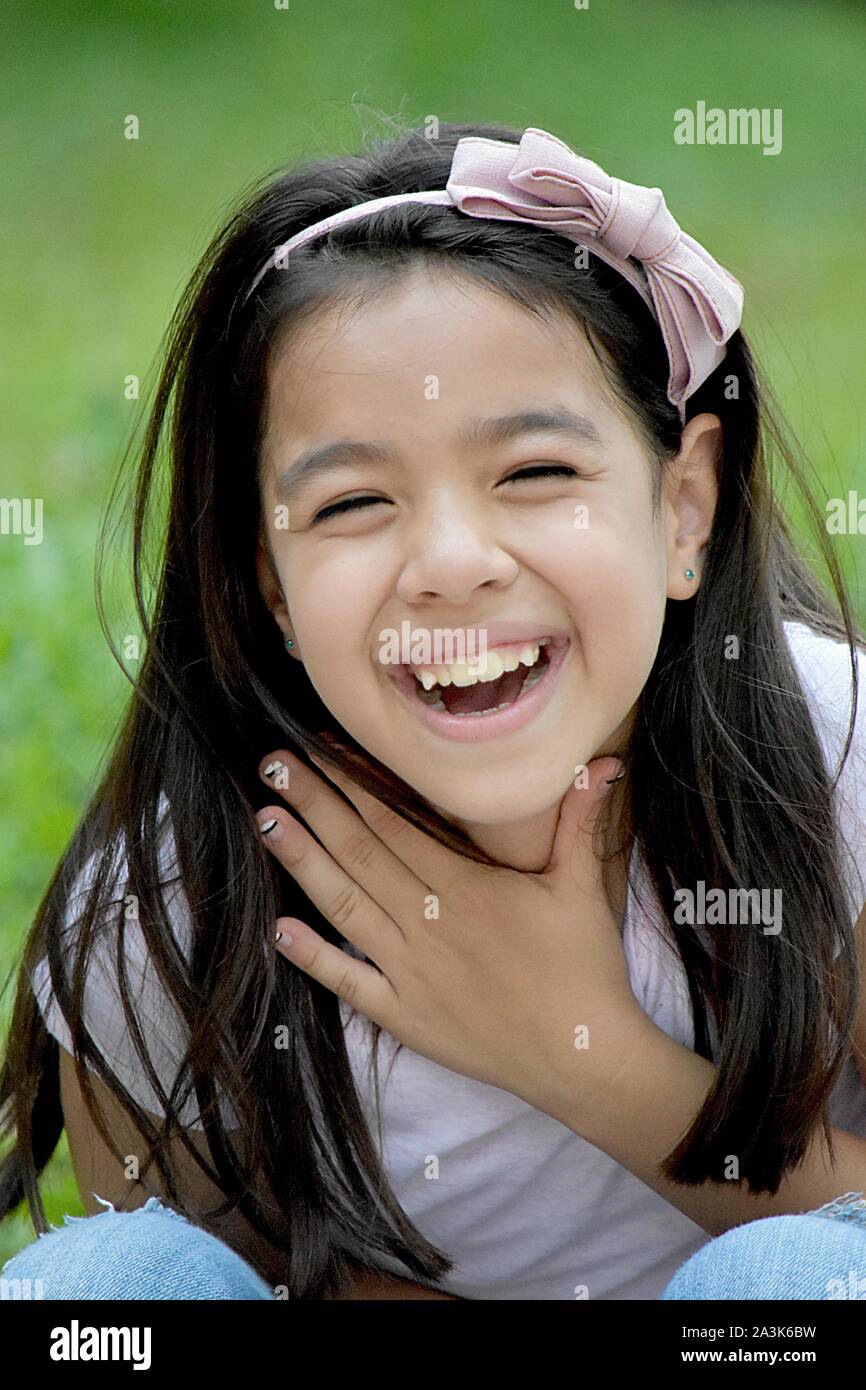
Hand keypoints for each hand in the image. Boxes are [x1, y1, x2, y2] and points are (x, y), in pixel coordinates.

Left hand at [255, 747, 646, 1126]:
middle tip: (273, 763)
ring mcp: (410, 973)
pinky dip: (312, 957)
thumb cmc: (584, 970)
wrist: (583, 1060)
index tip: (323, 748)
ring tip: (266, 821)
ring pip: (344, 906)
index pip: (396, 822)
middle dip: (314, 804)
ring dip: (302, 862)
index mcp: (466, 888)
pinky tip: (278, 929)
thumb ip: (580, 820)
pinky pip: (349, 983)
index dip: (355, 783)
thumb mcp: (583, 887)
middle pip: (359, 853)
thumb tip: (602, 760)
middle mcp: (428, 924)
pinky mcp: (405, 1016)